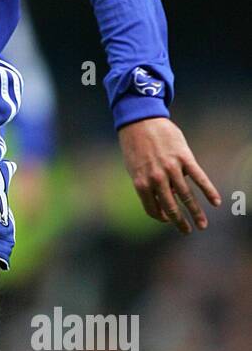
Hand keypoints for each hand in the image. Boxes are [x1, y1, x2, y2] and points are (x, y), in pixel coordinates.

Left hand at [118, 117, 220, 233]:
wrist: (140, 119)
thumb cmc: (135, 145)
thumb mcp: (134, 167)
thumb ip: (148, 183)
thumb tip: (166, 197)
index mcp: (141, 182)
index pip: (152, 209)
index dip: (161, 218)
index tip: (168, 221)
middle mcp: (156, 178)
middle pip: (171, 207)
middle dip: (180, 222)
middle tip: (187, 231)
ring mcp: (171, 168)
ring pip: (186, 196)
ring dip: (196, 213)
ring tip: (202, 224)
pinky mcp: (184, 158)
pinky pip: (199, 178)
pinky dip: (209, 191)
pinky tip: (216, 202)